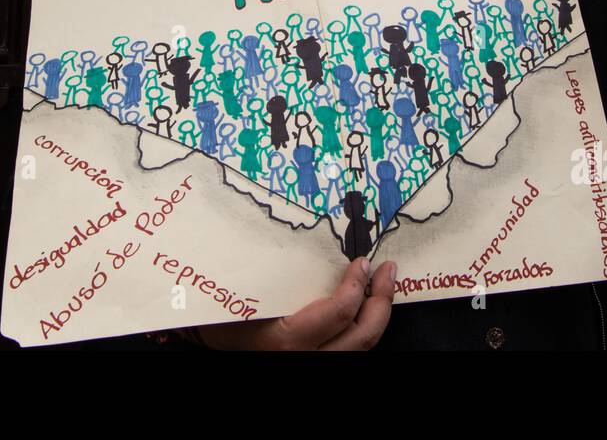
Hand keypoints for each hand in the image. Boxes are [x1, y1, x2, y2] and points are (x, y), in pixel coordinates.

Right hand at [191, 257, 395, 349]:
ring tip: (384, 285)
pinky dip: (363, 326)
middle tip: (387, 271)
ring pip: (362, 346)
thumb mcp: (246, 296)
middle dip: (382, 301)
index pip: (339, 314)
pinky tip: (367, 307)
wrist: (218, 343)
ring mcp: (314, 365)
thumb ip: (277, 276)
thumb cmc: (225, 318)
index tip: (362, 262)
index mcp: (287, 341)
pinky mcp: (318, 363)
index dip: (357, 286)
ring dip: (378, 314)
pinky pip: (351, 350)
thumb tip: (306, 241)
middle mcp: (305, 359)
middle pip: (363, 335)